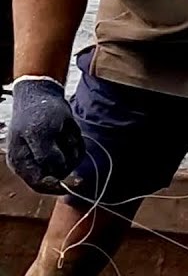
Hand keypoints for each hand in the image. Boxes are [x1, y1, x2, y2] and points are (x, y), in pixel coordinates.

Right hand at [5, 77, 83, 194]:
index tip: (75, 181)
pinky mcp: (58, 148)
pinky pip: (74, 152)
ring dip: (72, 147)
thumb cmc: (38, 111)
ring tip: (65, 129)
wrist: (43, 93)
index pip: (39, 184)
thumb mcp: (41, 132)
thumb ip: (46, 155)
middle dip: (67, 159)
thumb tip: (57, 171)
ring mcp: (46, 156)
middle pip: (58, 175)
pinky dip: (76, 142)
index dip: (58, 186)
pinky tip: (69, 129)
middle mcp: (32, 163)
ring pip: (69, 163)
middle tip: (67, 138)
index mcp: (21, 162)